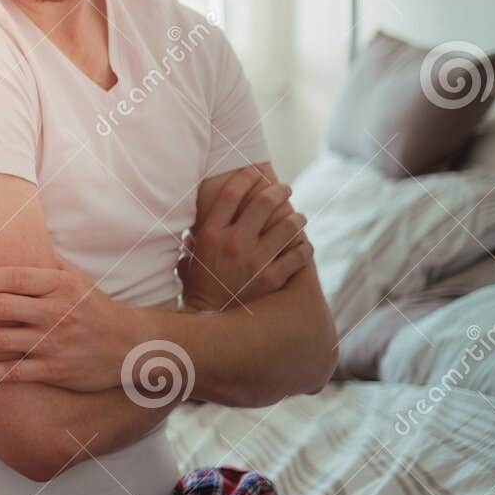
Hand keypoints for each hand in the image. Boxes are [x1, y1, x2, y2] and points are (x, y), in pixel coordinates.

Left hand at [0, 260, 140, 391]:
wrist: (131, 345)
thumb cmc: (95, 307)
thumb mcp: (76, 278)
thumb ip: (46, 264)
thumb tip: (14, 239)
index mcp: (60, 285)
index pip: (13, 278)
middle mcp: (56, 312)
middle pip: (2, 307)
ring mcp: (55, 343)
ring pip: (4, 340)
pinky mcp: (56, 370)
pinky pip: (16, 372)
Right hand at [180, 175, 311, 311]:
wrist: (208, 321)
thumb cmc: (198, 286)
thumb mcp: (189, 257)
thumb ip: (195, 237)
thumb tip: (200, 218)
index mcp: (210, 235)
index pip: (231, 194)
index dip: (246, 178)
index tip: (256, 173)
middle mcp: (232, 244)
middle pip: (263, 203)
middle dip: (279, 191)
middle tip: (285, 189)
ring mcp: (254, 262)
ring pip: (287, 226)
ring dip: (297, 218)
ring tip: (299, 217)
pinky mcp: (270, 280)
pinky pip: (298, 255)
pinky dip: (304, 247)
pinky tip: (303, 245)